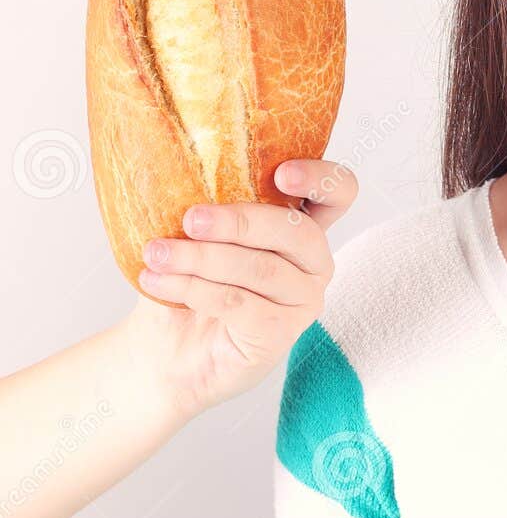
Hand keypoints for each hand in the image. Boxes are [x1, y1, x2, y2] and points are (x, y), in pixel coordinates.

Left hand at [117, 159, 354, 422]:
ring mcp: (302, 300)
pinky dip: (194, 289)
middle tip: (191, 219)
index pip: (338, 192)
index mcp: (302, 225)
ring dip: (202, 258)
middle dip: (241, 222)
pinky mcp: (279, 334)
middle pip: (297, 232)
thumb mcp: (199, 236)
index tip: (281, 174)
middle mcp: (313, 262)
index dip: (321, 178)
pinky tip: (158, 281)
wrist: (165, 352)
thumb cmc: (187, 283)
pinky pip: (239, 304)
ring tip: (157, 253)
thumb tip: (171, 165)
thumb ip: (208, 205)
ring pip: (262, 270)